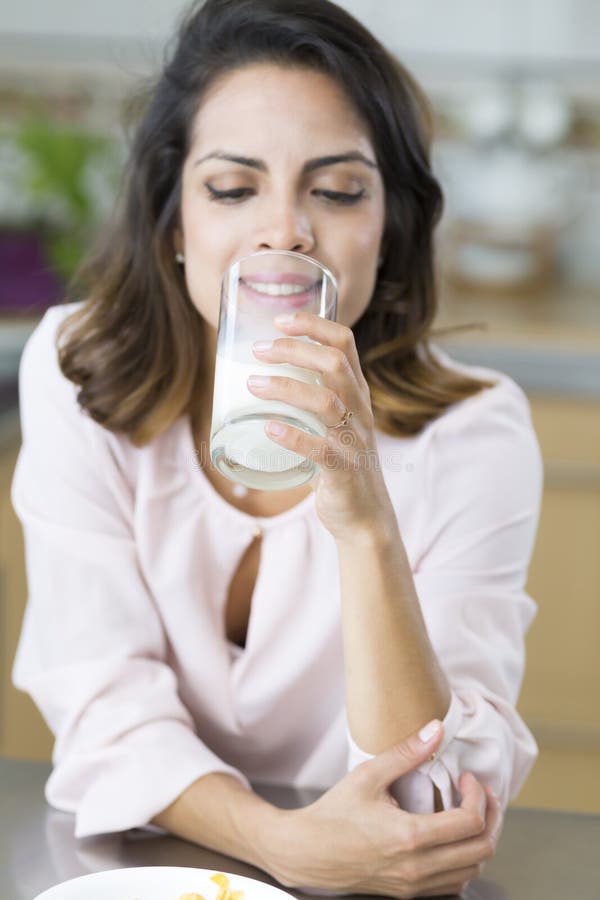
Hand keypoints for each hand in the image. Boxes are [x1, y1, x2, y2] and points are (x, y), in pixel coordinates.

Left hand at [248, 311, 394, 539]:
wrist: (365, 517)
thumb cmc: (340, 464)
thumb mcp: (332, 423)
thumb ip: (310, 399)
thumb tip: (259, 377)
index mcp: (356, 393)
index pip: (344, 343)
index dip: (313, 324)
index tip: (279, 320)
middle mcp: (359, 411)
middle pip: (334, 364)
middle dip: (294, 349)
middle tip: (258, 350)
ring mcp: (353, 440)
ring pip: (326, 402)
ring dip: (286, 388)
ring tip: (252, 385)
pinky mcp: (344, 470)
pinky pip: (320, 449)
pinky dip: (293, 436)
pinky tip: (268, 428)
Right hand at [264, 723, 502, 897]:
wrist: (306, 852)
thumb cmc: (333, 813)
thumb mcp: (368, 775)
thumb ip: (407, 753)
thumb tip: (437, 729)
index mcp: (410, 837)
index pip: (471, 822)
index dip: (479, 796)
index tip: (467, 778)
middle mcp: (417, 868)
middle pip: (481, 851)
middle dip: (491, 818)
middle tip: (481, 794)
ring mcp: (414, 886)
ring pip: (472, 871)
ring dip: (480, 841)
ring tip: (470, 814)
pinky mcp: (408, 894)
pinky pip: (454, 885)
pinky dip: (464, 862)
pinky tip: (452, 840)